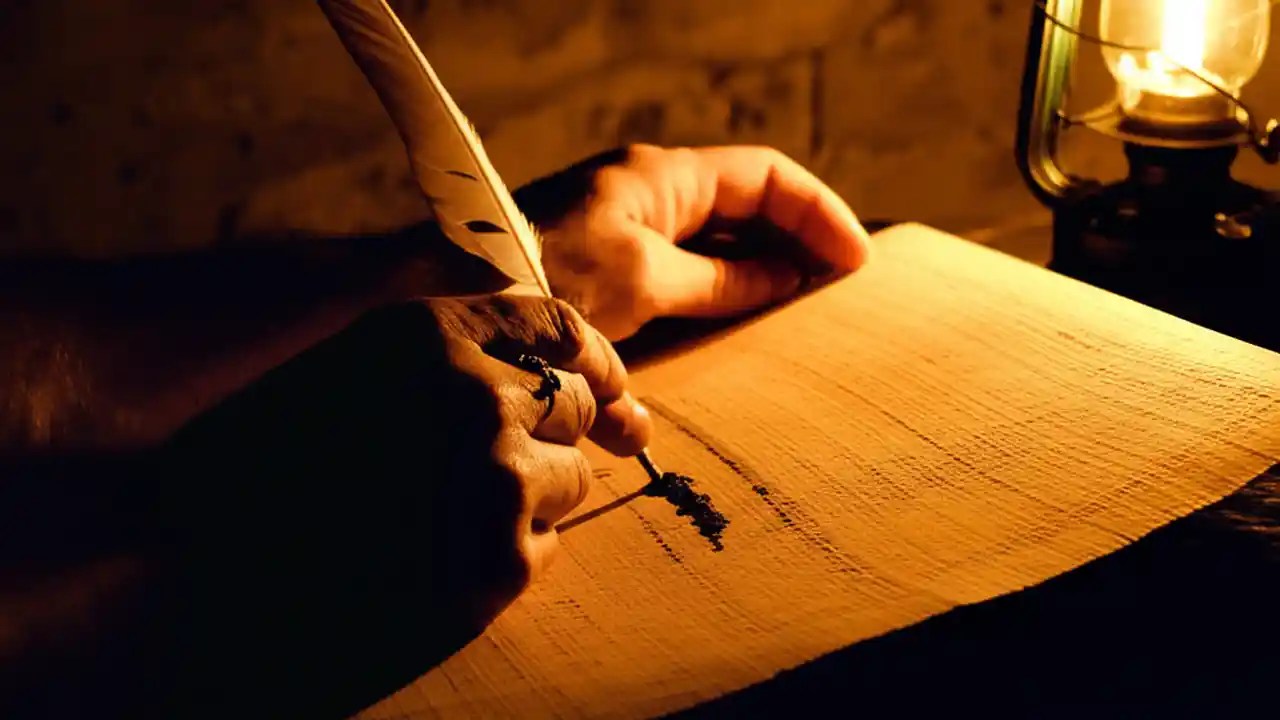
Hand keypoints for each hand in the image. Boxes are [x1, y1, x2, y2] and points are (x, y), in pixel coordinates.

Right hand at [5, 296, 649, 717]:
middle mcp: (471, 392)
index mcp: (425, 334)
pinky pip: (547, 544)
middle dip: (550, 432)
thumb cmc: (262, 471)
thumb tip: (579, 382)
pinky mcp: (498, 563)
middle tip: (491, 466)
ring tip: (444, 518)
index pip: (555, 326)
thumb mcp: (350, 375)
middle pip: (571, 403)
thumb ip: (455, 358)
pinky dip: (511, 551)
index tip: (607, 386)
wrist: (194, 573)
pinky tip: (441, 559)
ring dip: (530, 496)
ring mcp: (492, 478)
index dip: (591, 357)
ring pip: (571, 476)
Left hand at [517, 144, 872, 340]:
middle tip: (838, 284)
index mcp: (663, 177)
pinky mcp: (611, 259)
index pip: (765, 177)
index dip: (817, 212)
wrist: (460, 293)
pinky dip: (722, 281)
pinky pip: (686, 261)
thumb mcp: (646, 280)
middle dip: (797, 236)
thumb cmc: (549, 276)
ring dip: (763, 261)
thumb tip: (783, 278)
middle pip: (746, 202)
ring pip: (718, 233)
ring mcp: (629, 224)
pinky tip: (740, 309)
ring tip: (803, 300)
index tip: (854, 258)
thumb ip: (721, 279)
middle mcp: (650, 191)